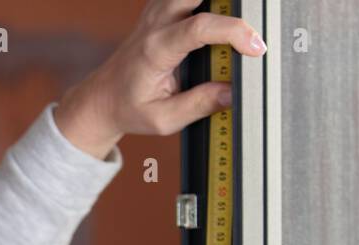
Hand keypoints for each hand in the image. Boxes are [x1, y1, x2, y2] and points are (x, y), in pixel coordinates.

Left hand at [53, 0, 266, 159]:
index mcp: (155, 49)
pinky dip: (208, 2)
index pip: (200, 27)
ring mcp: (157, 11)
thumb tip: (232, 92)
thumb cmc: (129, 109)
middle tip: (252, 27)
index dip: (234, 32)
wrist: (103, 98)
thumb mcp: (163, 120)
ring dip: (219, 2)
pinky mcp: (161, 8)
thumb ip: (198, 105)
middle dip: (231, 5)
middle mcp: (156, 24)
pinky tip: (219, 17)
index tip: (256, 49)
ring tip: (238, 22)